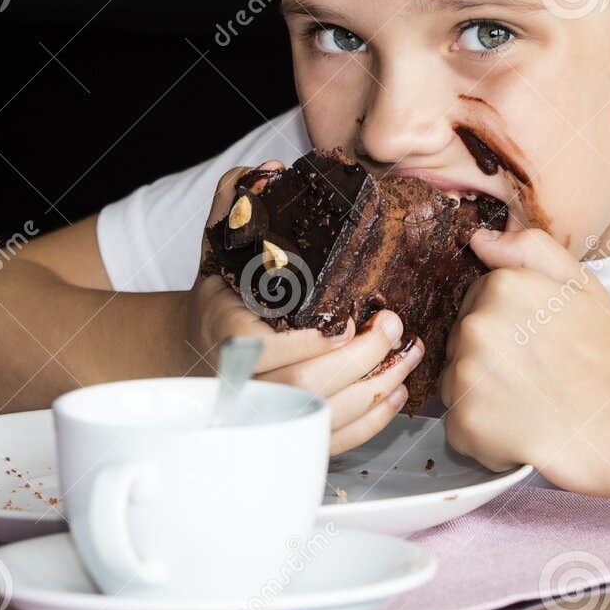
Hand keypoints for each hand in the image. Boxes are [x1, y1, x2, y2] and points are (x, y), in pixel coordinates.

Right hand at [188, 162, 418, 453]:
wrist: (201, 343)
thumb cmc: (223, 289)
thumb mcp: (220, 238)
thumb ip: (237, 198)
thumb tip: (271, 169)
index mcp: (226, 332)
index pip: (263, 351)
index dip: (307, 345)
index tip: (346, 324)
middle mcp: (242, 381)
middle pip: (302, 387)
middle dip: (358, 361)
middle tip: (394, 328)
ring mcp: (265, 412)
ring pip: (322, 417)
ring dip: (374, 390)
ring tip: (408, 355)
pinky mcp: (288, 431)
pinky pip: (331, 440)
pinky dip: (371, 423)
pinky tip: (395, 391)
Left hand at [440, 226, 609, 496]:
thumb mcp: (583, 284)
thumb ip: (530, 249)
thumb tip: (478, 240)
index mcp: (501, 286)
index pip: (475, 306)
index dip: (507, 331)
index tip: (539, 349)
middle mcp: (476, 324)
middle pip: (459, 346)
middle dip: (490, 365)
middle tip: (541, 380)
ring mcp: (468, 373)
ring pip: (456, 387)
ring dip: (485, 402)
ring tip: (535, 408)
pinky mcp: (467, 421)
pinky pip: (458, 429)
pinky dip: (485, 439)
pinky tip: (525, 436)